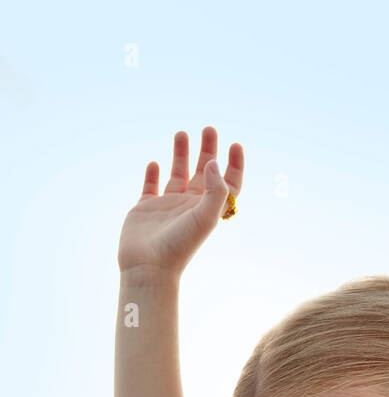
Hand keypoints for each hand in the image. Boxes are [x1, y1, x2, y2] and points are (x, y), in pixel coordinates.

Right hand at [117, 126, 243, 279]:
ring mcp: (168, 206)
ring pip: (178, 174)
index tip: (235, 144)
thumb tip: (213, 163)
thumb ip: (214, 191)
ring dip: (181, 154)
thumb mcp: (204, 219)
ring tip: (182, 133)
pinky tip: (155, 163)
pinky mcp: (146, 209)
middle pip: (203, 173)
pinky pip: (151, 187)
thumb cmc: (179, 246)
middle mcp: (190, 206)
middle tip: (209, 128)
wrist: (148, 267)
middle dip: (208, 150)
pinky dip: (153, 174)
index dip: (234, 166)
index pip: (227, 184)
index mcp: (207, 209)